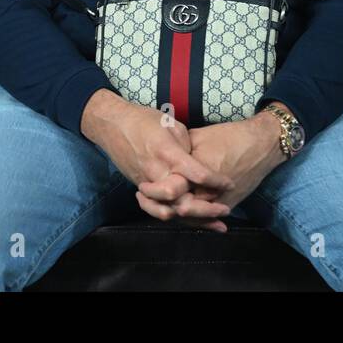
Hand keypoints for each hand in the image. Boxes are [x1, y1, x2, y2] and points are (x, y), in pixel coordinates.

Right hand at [80, 90, 234, 225]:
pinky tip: (190, 219)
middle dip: (206, 209)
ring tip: (214, 222)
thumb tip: (198, 163)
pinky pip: (159, 207)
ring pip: (169, 211)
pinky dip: (175, 216)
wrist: (113, 125)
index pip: (195, 173)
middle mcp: (156, 172)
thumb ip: (187, 147)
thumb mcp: (171, 124)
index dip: (215, 180)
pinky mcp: (141, 188)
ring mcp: (146, 183)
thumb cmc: (144, 120)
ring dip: (192, 219)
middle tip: (225, 209)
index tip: (230, 183)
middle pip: (181, 201)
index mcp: (167, 152)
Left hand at [136, 110, 286, 233]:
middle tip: (144, 198)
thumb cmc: (229, 136)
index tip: (141, 188)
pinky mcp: (229, 203)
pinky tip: (181, 212)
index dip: (152, 193)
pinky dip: (194, 215)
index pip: (167, 189)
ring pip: (190, 215)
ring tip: (158, 205)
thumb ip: (178, 149)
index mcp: (194, 170)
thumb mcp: (198, 137)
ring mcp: (218, 200)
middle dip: (158, 206)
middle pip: (176, 206)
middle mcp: (205, 190)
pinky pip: (206, 215)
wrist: (261, 143)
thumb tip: (161, 155)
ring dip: (174, 212)